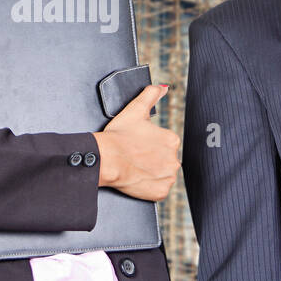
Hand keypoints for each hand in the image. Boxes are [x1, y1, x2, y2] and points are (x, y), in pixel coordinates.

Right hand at [93, 84, 179, 201]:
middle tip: (134, 156)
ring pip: (161, 174)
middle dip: (151, 159)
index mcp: (171, 139)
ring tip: (134, 167)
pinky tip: (137, 178)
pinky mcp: (160, 192)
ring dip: (151, 172)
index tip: (136, 145)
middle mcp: (174, 159)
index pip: (163, 143)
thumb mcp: (135, 110)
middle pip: (164, 159)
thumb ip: (151, 95)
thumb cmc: (118, 136)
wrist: (106, 159)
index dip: (148, 144)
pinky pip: (157, 190)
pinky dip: (149, 186)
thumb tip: (162, 88)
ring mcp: (167, 177)